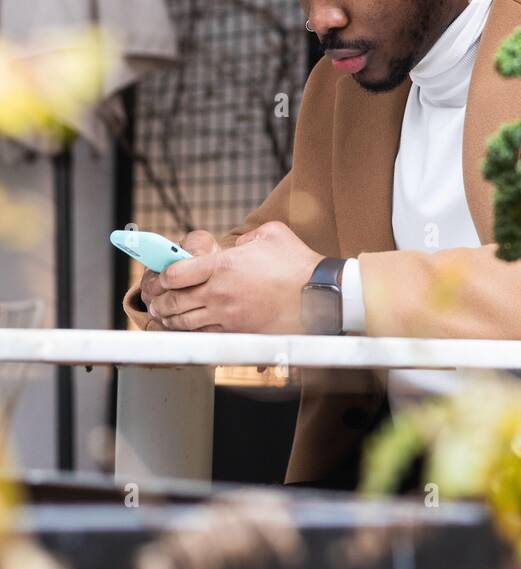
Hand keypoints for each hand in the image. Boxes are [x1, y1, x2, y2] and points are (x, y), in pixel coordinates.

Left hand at [145, 223, 321, 333]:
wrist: (318, 296)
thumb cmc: (296, 263)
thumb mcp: (270, 234)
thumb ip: (246, 238)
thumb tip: (236, 247)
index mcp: (223, 266)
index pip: (176, 273)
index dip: (164, 274)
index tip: (164, 274)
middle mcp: (219, 293)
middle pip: (174, 300)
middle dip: (159, 300)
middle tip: (155, 299)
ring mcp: (227, 316)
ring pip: (185, 322)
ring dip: (170, 319)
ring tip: (164, 316)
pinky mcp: (238, 332)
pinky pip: (204, 334)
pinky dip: (190, 332)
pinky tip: (186, 329)